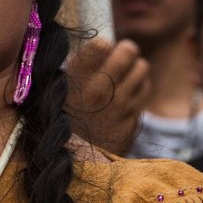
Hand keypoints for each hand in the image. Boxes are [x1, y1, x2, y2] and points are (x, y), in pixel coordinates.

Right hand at [66, 37, 150, 154]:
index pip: (100, 45)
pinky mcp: (131, 119)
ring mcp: (118, 106)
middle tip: (123, 52)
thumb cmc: (63, 115)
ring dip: (135, 67)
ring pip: (142, 68)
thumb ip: (79, 65)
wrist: (71, 158)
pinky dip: (139, 87)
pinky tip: (129, 90)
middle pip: (128, 51)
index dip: (103, 45)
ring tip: (126, 73)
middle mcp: (99, 90)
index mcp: (76, 78)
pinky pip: (144, 91)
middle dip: (126, 49)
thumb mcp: (58, 87)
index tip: (101, 50)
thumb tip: (102, 44)